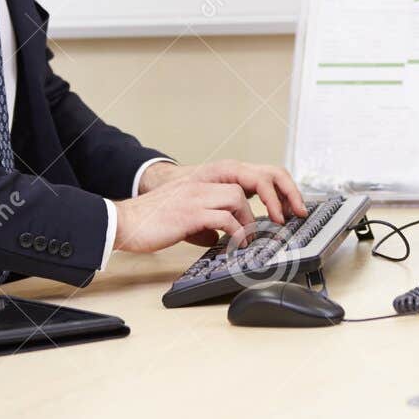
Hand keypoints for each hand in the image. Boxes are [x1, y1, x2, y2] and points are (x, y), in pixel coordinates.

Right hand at [114, 159, 307, 251]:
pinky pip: (224, 218)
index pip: (253, 173)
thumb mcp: (189, 216)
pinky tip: (236, 244)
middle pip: (255, 177)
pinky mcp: (190, 211)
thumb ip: (210, 219)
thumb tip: (224, 236)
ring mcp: (198, 194)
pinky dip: (236, 233)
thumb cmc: (154, 221)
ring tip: (251, 238)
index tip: (293, 207)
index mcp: (208, 180)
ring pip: (240, 197)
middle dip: (279, 197)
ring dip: (252, 221)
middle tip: (291, 217)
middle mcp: (206, 181)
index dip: (278, 187)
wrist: (124, 222)